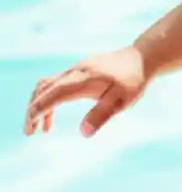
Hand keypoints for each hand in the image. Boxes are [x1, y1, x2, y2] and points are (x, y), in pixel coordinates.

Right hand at [23, 46, 149, 136]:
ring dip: (40, 105)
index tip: (30, 129)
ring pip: (47, 86)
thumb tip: (83, 133)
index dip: (38, 112)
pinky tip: (54, 113)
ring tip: (44, 128)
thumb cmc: (133, 80)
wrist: (142, 58)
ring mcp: (75, 70)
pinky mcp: (79, 71)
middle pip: (43, 90)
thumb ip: (102, 114)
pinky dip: (49, 98)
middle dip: (33, 111)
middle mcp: (74, 72)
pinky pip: (55, 83)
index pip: (52, 95)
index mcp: (82, 80)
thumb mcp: (122, 100)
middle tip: (30, 132)